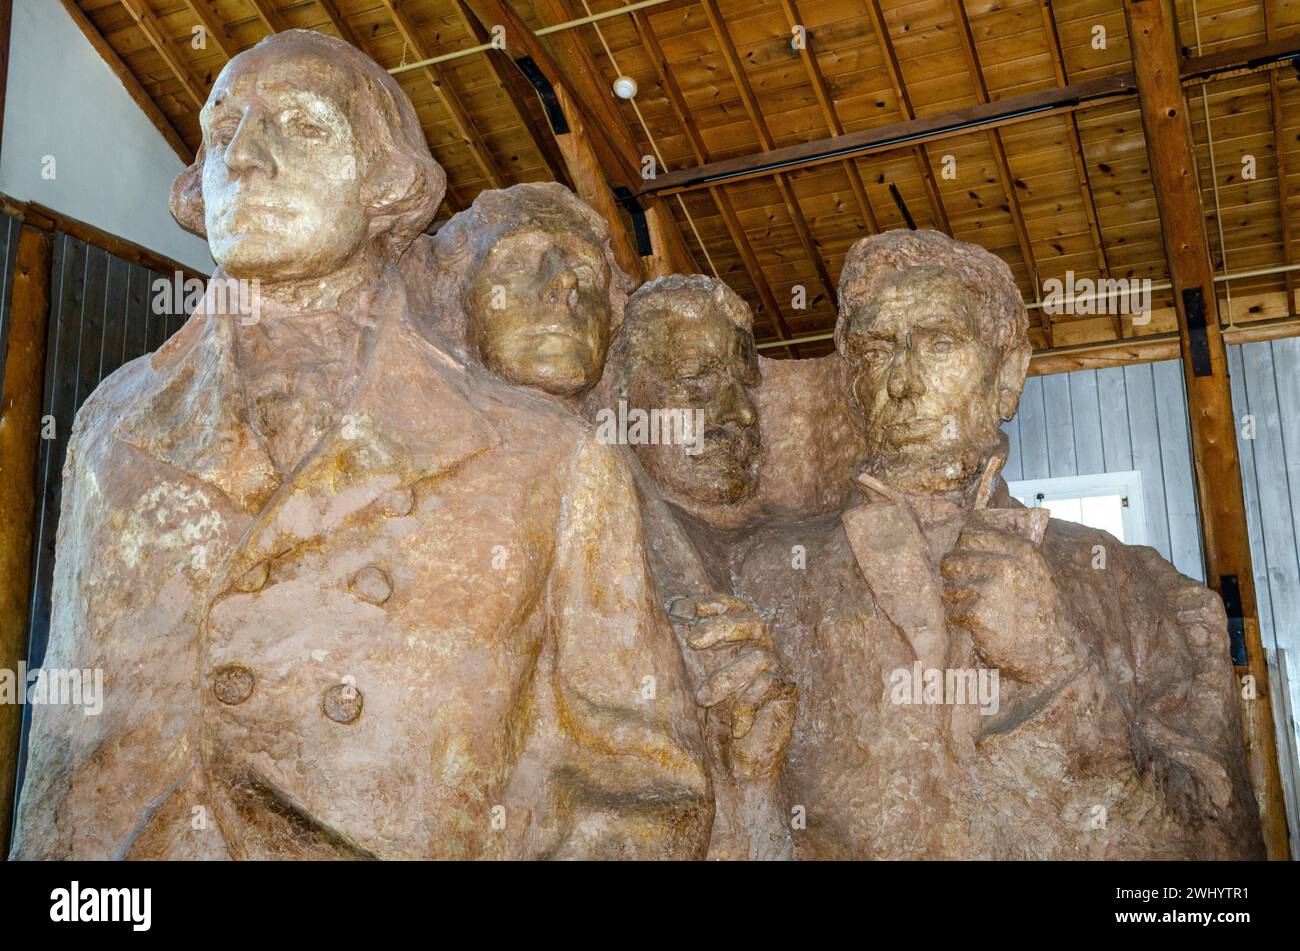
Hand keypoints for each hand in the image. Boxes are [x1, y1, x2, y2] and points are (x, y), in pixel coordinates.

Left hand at [669, 594, 796, 781]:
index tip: (681, 609)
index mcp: (737, 641)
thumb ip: (683, 656)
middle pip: (751, 619)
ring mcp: (777, 670)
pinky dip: (746, 704)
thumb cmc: (708, 725)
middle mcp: (759, 649)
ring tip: (703, 700)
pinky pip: (769, 683)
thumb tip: (662, 621)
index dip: (710, 602)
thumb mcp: (689, 685)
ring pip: (759, 654)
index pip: (731, 607)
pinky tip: (736, 726)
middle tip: (693, 642)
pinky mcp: (788, 693)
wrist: (733, 770)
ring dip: (727, 676)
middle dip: (721, 626)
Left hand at [940, 525, 1075, 684]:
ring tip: (975, 610)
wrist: (1052, 653)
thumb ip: (1007, 551)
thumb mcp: (1034, 572)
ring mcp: (991, 589)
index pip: (970, 533)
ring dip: (956, 600)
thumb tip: (968, 535)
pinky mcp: (979, 613)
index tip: (967, 561)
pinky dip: (958, 620)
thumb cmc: (1041, 613)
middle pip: (953, 559)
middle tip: (967, 591)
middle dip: (954, 576)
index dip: (963, 548)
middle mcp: (1007, 565)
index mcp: (1021, 550)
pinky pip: (952, 610)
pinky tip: (976, 626)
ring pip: (949, 586)